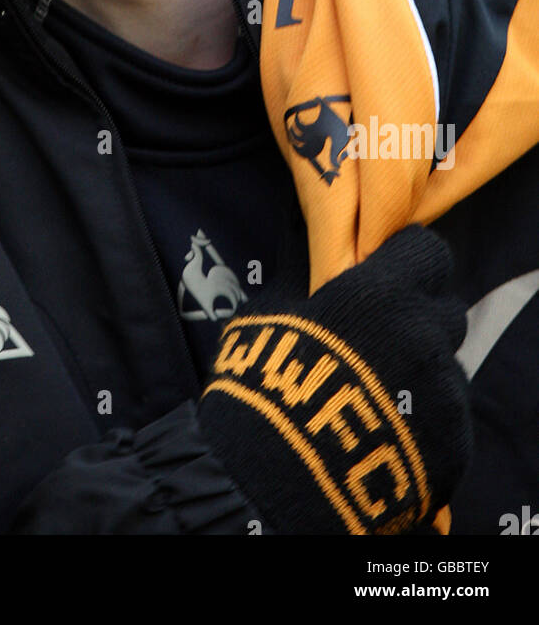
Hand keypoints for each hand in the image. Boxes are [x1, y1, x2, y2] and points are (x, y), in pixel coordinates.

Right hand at [197, 223, 471, 533]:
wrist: (273, 480)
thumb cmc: (262, 381)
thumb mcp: (270, 311)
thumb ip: (305, 273)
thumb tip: (310, 234)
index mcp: (383, 293)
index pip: (428, 252)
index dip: (406, 263)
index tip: (383, 278)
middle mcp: (425, 336)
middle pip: (443, 311)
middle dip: (417, 320)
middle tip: (377, 342)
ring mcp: (444, 394)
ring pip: (444, 370)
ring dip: (419, 375)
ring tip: (373, 400)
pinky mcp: (453, 446)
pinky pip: (447, 421)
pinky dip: (422, 424)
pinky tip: (383, 436)